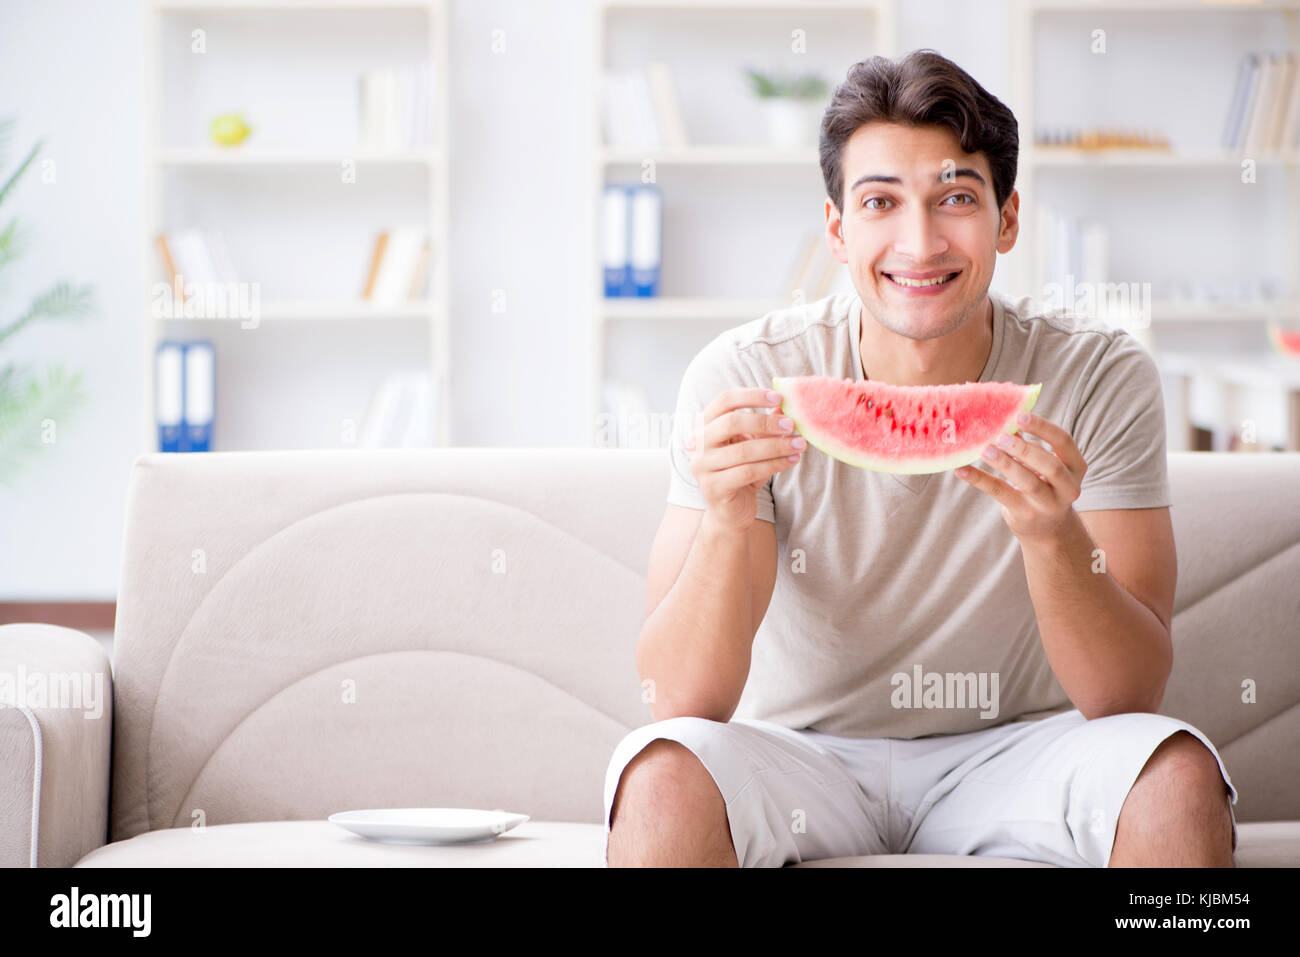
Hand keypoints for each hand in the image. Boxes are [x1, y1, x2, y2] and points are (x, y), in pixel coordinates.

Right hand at [684, 387, 804, 531]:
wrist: (729, 512)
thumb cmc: (741, 472)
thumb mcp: (753, 444)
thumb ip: (764, 425)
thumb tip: (783, 405)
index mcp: (704, 425)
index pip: (725, 400)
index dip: (752, 395)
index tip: (778, 397)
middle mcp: (697, 443)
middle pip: (731, 422)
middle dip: (765, 422)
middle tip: (791, 425)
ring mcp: (702, 466)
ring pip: (743, 450)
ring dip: (776, 446)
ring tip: (799, 444)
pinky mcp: (713, 487)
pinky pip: (747, 472)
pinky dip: (773, 465)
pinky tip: (791, 461)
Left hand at [954, 411, 1086, 544]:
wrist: (1046, 528)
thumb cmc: (1042, 484)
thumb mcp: (1042, 464)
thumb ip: (1028, 443)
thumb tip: (1001, 416)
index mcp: (1075, 466)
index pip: (1063, 441)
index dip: (1042, 427)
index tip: (1019, 415)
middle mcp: (1068, 487)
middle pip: (1050, 465)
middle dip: (1024, 449)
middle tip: (1001, 436)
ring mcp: (1048, 504)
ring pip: (1028, 483)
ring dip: (1005, 464)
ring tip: (985, 450)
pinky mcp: (1026, 515)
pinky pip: (1002, 494)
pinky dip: (981, 480)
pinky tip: (962, 470)